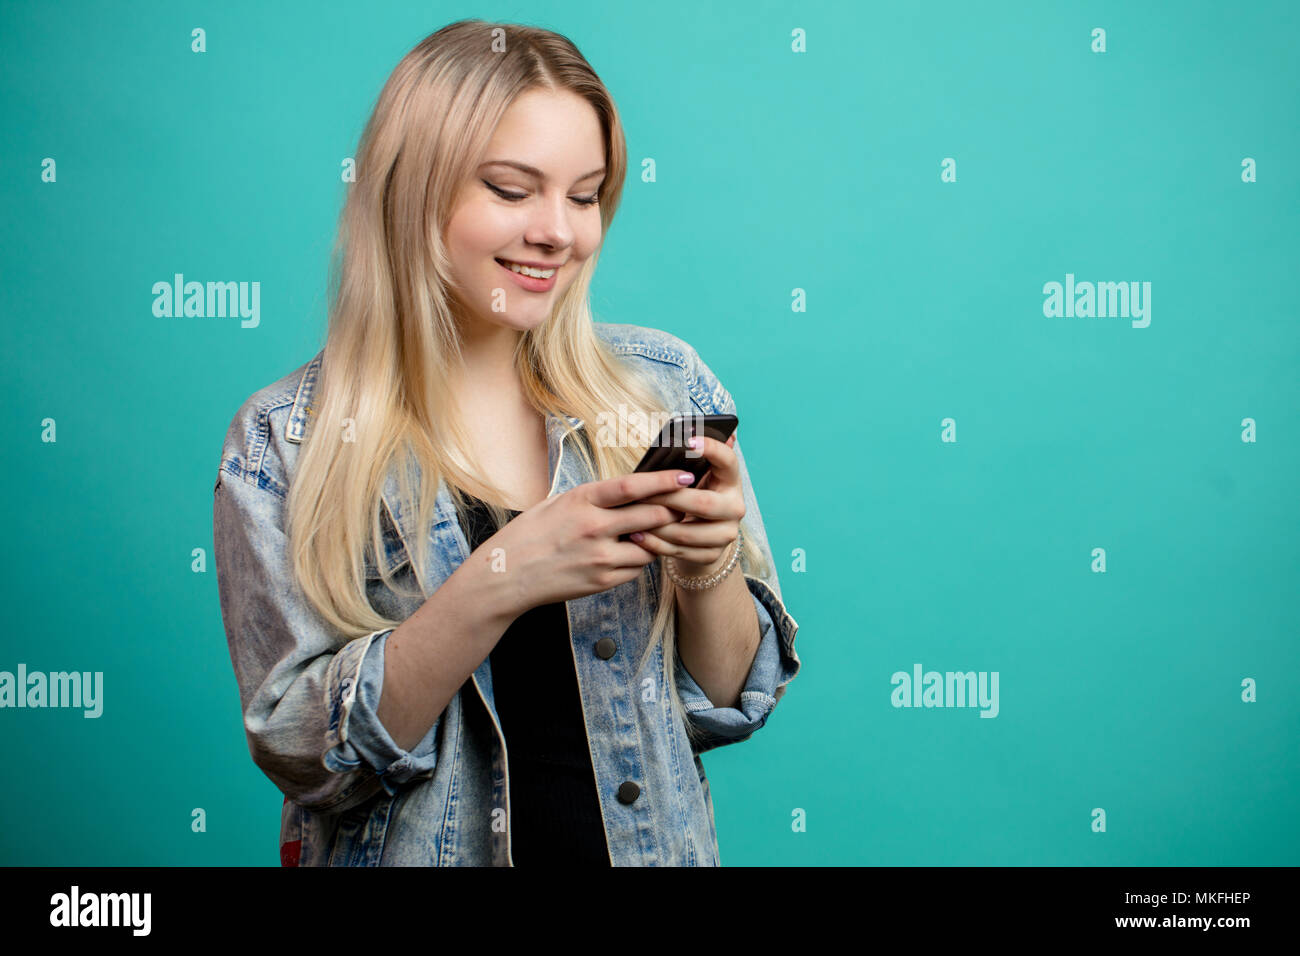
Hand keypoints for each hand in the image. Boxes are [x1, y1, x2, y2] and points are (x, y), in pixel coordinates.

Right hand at [472, 469, 693, 613]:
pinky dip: (640, 557)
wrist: (506, 576)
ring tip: (657, 529)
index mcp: (582, 500)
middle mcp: (594, 528)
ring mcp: (600, 557)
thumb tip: (630, 488)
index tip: (685, 476)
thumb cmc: (530, 534)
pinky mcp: (602, 580)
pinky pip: (636, 568)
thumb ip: (594, 497)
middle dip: (673, 509)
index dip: (664, 481)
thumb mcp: (558, 503)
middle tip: (685, 504)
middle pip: (652, 515)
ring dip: (658, 537)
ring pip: (650, 545)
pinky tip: (632, 550)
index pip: (633, 486)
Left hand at [628, 433, 743, 574]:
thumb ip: (691, 460)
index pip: (729, 460)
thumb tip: (688, 430)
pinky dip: (656, 544)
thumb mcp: (694, 476)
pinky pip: (680, 551)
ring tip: (633, 516)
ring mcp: (726, 534)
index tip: (688, 440)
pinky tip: (637, 535)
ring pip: (688, 532)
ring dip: (658, 524)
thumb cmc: (691, 494)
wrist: (701, 534)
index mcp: (731, 480)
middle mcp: (735, 507)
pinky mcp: (712, 554)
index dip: (712, 449)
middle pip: (703, 503)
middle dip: (669, 498)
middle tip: (642, 493)